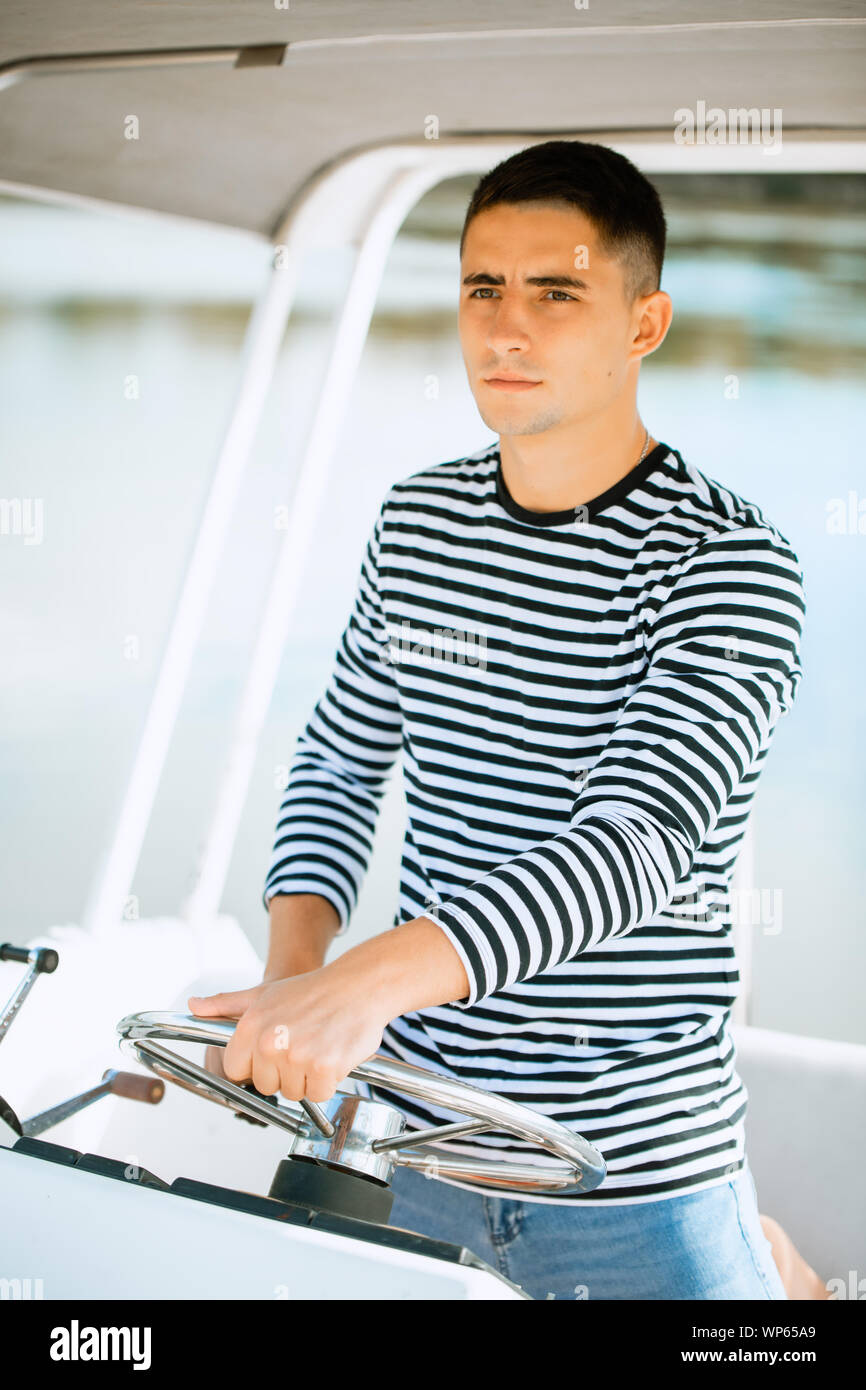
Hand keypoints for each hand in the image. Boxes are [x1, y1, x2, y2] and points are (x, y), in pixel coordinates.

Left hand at [188, 965, 387, 1104]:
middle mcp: (270, 1042)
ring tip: (318, 1045)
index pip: (236, 1071)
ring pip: (292, 1092)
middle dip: (284, 1071)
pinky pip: (318, 1094)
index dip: (256, 1064)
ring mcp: (297, 1056)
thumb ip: (226, 1004)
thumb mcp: (264, 993)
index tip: (273, 1050)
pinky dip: (328, 1081)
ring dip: (307, 1077)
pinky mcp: (324, 1068)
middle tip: (301, 1043)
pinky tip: (333, 1055)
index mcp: (250, 1026)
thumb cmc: (312, 990)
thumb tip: (193, 1005)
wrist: (359, 985)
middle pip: (265, 1085)